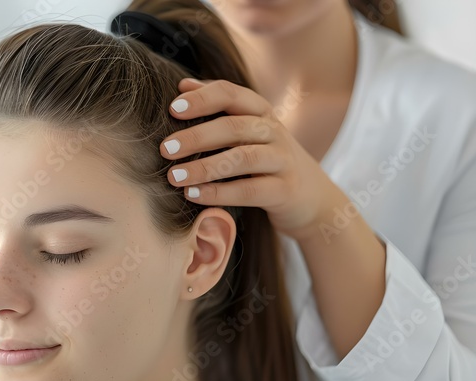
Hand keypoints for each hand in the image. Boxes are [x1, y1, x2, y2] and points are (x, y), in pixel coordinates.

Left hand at [160, 78, 341, 241]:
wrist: (312, 198)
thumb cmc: (266, 160)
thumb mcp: (247, 130)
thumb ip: (218, 106)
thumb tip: (182, 84)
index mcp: (260, 112)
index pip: (231, 94)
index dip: (202, 98)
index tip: (173, 109)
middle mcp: (274, 132)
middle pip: (234, 126)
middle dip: (197, 136)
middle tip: (165, 149)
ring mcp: (282, 161)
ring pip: (243, 158)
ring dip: (204, 167)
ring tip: (174, 176)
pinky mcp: (284, 191)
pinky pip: (250, 190)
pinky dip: (219, 193)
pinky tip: (193, 195)